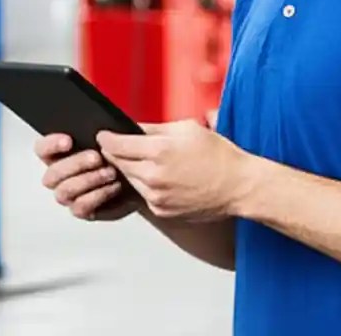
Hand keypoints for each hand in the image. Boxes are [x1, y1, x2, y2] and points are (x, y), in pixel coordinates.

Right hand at [35, 133, 138, 221]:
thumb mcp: (117, 136)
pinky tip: (114, 186)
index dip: (51, 145)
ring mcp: (70, 195)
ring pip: (63, 192)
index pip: (43, 148)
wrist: (142, 177)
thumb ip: (106, 133)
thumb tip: (101, 134)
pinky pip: (79, 207)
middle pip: (52, 174)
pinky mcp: (83, 210)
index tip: (69, 141)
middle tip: (97, 158)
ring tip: (111, 172)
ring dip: (87, 180)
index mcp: (61, 152)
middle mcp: (61, 175)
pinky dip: (97, 196)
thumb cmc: (125, 154)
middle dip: (75, 164)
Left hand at [97, 120, 252, 221]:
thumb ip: (153, 129)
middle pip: (118, 163)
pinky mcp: (161, 211)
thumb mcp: (186, 129)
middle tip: (120, 147)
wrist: (238, 186)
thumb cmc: (218, 156)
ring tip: (149, 162)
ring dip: (132, 170)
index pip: (116, 145)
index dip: (106, 139)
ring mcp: (156, 197)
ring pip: (129, 180)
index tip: (102, 136)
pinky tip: (162, 178)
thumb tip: (131, 128)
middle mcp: (154, 176)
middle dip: (117, 154)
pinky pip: (144, 195)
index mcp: (159, 151)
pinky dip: (146, 186)